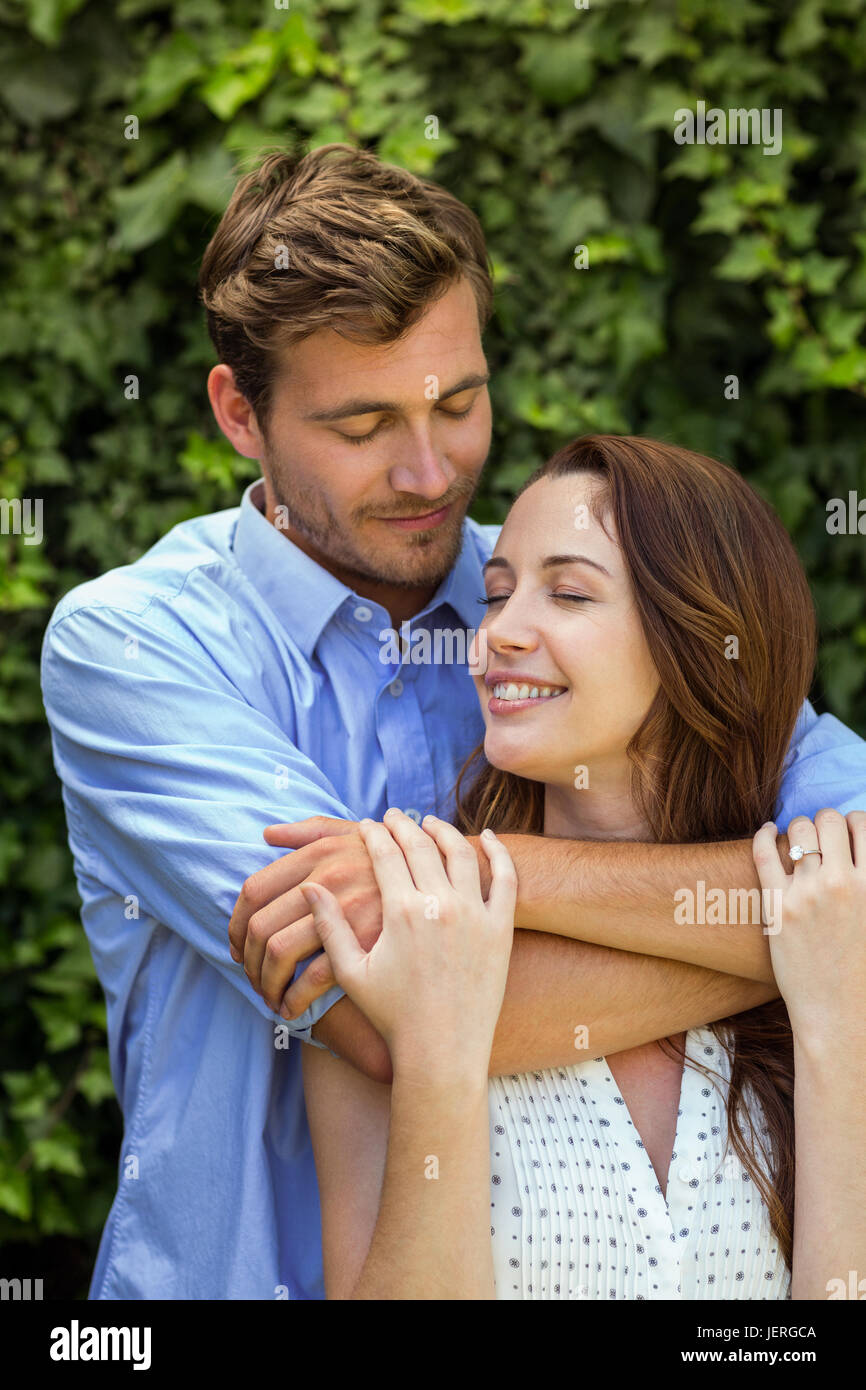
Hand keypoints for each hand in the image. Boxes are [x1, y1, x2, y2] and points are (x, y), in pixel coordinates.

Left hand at [228, 816, 384, 1014]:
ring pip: (277, 953)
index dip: (233, 923)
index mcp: (320, 853)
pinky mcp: (367, 945)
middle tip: (249, 977)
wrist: (460, 885)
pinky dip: (293, 999)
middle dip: (245, 960)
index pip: (252, 889)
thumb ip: (312, 831)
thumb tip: (267, 833)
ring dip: (264, 983)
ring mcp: (347, 911)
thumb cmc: (401, 865)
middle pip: (257, 925)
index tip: (235, 946)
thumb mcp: (358, 837)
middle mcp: (328, 877)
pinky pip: (310, 978)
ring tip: (270, 997)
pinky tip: (293, 1008)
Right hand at [299, 809, 516, 1077]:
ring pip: (461, 853)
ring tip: (431, 824)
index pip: (385, 853)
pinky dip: (498, 852)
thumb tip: (310, 887)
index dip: (373, 833)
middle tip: (394, 816)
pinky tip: (487, 838)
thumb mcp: (351, 972)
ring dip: (444, 831)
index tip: (366, 824)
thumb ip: (329, 926)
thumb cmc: (392, 1015)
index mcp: (400, 911)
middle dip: (404, 825)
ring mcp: (475, 914)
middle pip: (421, 845)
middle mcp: (440, 904)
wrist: (442, 1051)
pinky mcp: (501, 928)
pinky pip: (505, 878)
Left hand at [752, 809, 865, 1042]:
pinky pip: (764, 852)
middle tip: (820, 840)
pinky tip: (767, 831)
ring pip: (798, 830)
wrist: (839, 1014)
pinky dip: (764, 834)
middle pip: (828, 819)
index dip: (853, 824)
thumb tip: (858, 859)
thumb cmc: (864, 971)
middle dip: (824, 823)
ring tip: (797, 843)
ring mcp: (807, 893)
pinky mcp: (777, 906)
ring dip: (798, 830)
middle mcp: (843, 883)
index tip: (846, 836)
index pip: (863, 824)